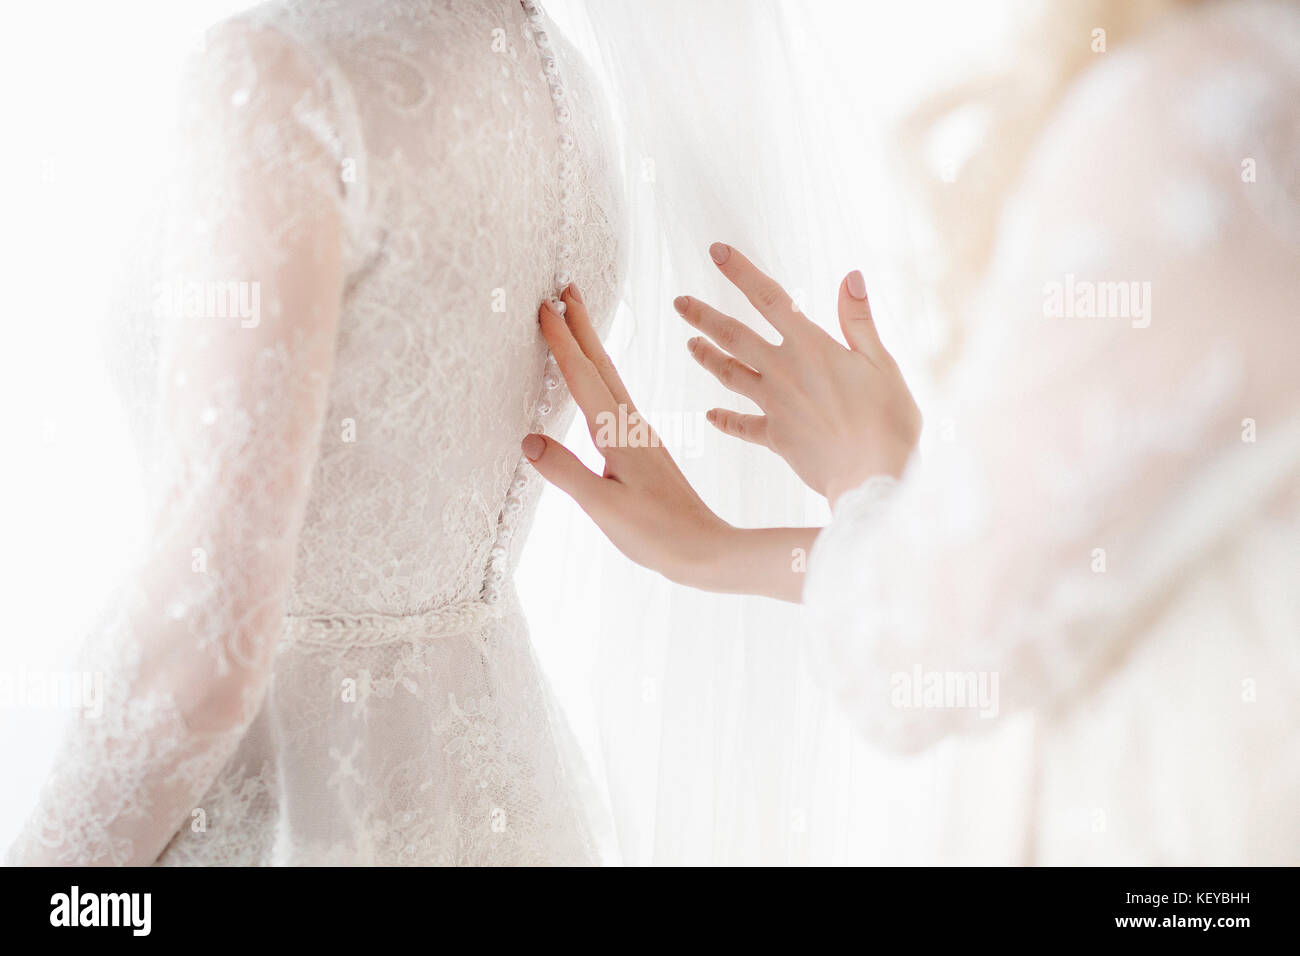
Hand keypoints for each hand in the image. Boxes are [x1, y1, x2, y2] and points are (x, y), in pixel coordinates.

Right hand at [522, 285, 733, 588]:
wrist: (705, 551)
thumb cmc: (657, 534)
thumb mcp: (603, 507)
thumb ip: (566, 472)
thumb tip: (528, 440)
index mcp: (619, 435)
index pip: (584, 379)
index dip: (563, 343)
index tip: (545, 308)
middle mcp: (632, 427)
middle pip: (602, 366)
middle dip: (582, 327)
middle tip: (565, 289)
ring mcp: (640, 436)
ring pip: (611, 379)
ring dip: (592, 347)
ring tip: (577, 322)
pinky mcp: (644, 450)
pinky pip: (617, 399)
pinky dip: (601, 377)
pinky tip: (599, 384)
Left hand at [677, 243, 919, 504]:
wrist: (872, 477)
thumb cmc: (887, 420)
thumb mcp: (881, 362)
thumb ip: (858, 321)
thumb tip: (850, 276)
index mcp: (811, 347)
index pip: (769, 299)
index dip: (741, 272)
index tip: (716, 251)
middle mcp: (784, 372)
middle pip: (734, 336)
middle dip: (704, 316)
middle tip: (679, 302)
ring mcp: (775, 406)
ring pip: (730, 375)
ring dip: (708, 358)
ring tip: (689, 346)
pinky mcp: (775, 438)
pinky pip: (742, 426)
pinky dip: (725, 420)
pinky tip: (710, 415)